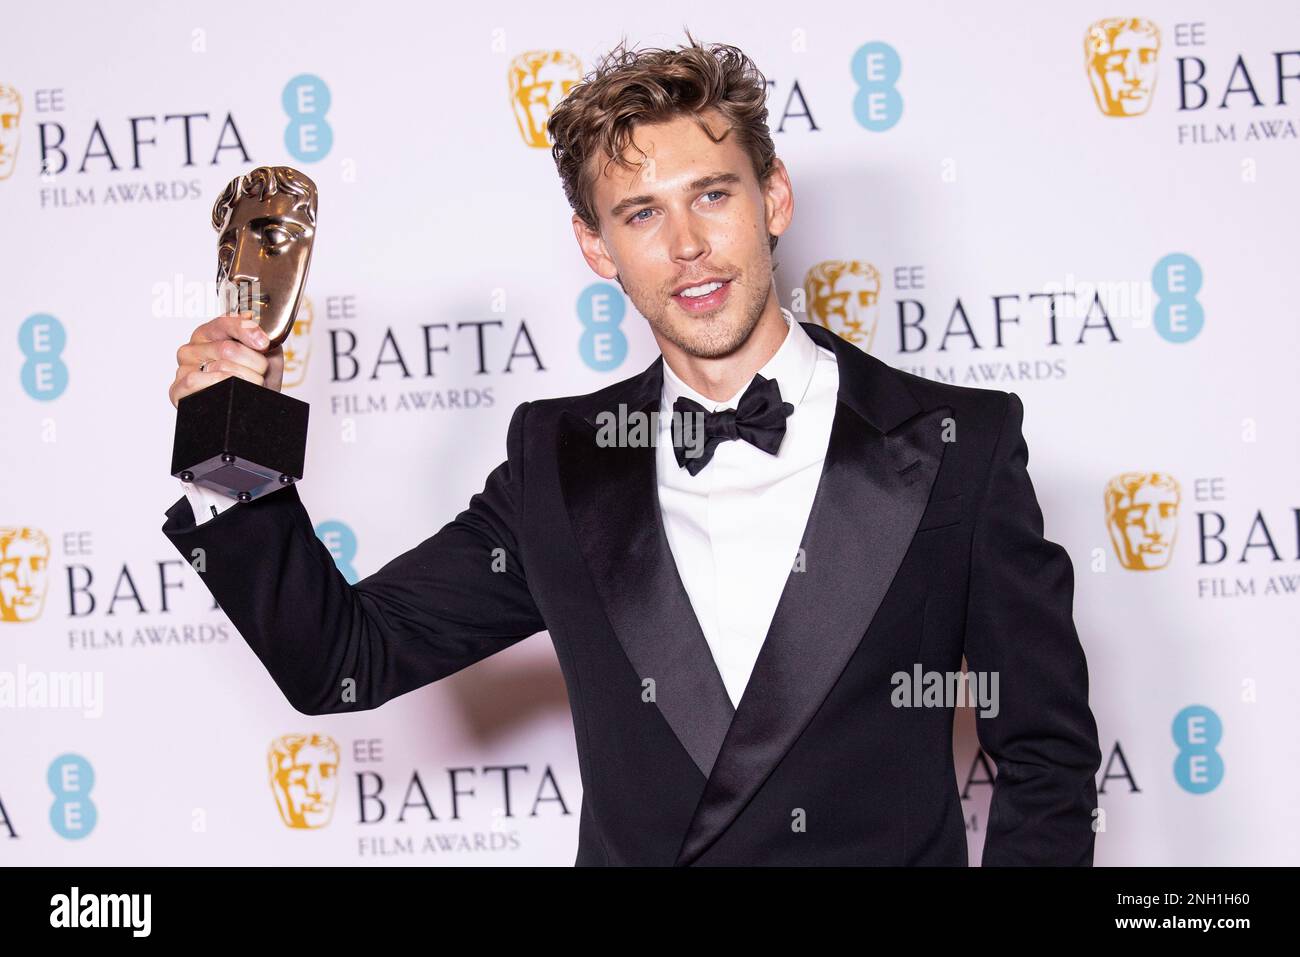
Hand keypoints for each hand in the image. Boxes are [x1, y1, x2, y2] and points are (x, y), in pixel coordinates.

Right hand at [169, 311, 283, 407]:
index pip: (225, 323)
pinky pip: (195, 381)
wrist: (253, 406)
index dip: (247, 331)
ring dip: (245, 380)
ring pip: (219, 368)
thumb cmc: (257, 379)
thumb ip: (262, 332)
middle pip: (228, 349)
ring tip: (249, 385)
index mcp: (210, 334)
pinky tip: (230, 390)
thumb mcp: (267, 353)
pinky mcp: (177, 390)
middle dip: (254, 365)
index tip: (264, 344)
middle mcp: (193, 348)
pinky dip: (220, 386)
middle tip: (259, 374)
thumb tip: (249, 318)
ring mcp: (183, 369)